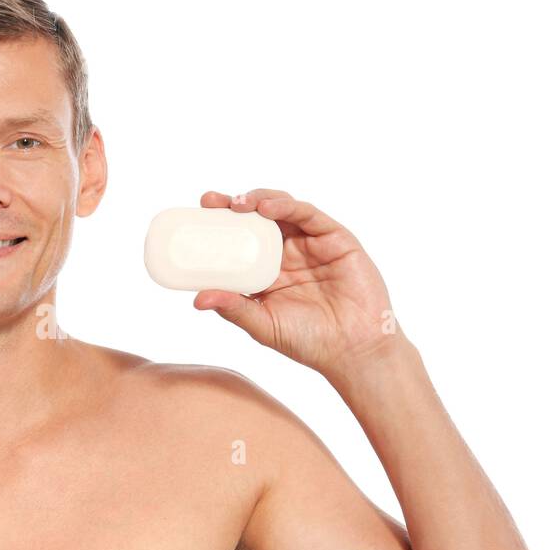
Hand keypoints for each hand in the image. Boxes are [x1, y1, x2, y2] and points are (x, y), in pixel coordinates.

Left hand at [193, 190, 405, 376]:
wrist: (353, 349)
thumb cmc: (308, 341)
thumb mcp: (263, 324)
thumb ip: (234, 308)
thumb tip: (197, 299)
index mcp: (268, 271)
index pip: (239, 241)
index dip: (219, 227)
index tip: (196, 217)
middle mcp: (288, 253)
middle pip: (257, 219)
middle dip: (232, 205)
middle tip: (210, 201)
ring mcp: (311, 243)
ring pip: (282, 209)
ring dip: (258, 200)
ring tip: (238, 203)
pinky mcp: (336, 238)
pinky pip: (308, 214)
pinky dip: (287, 206)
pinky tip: (268, 208)